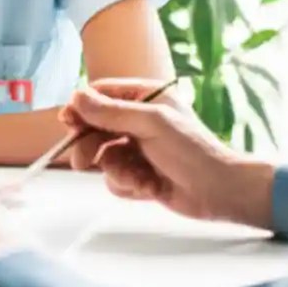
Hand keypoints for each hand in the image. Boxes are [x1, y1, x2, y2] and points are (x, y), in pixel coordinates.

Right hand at [61, 79, 275, 228]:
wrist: (220, 191)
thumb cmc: (192, 151)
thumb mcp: (151, 123)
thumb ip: (111, 112)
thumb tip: (76, 97)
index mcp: (146, 98)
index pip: (102, 95)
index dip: (83, 107)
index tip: (67, 121)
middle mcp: (139, 121)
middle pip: (96, 127)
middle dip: (91, 146)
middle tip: (81, 161)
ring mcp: (138, 149)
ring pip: (103, 157)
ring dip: (116, 170)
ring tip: (137, 178)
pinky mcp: (139, 174)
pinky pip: (115, 178)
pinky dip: (127, 185)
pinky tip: (148, 187)